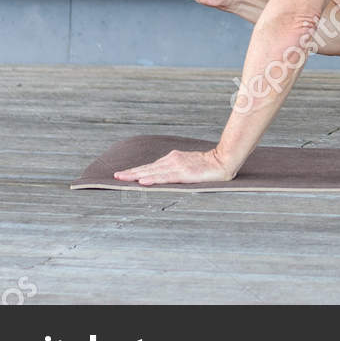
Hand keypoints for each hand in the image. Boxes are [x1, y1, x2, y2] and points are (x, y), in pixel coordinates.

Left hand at [113, 148, 235, 185]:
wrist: (224, 161)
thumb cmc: (208, 166)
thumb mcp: (188, 166)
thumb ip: (175, 170)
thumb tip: (162, 175)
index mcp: (172, 159)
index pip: (149, 166)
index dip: (134, 171)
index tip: (121, 174)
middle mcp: (172, 161)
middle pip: (147, 168)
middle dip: (130, 173)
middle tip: (115, 177)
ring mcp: (177, 166)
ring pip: (152, 172)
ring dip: (136, 175)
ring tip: (123, 178)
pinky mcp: (183, 173)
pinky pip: (164, 177)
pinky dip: (152, 179)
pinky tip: (143, 181)